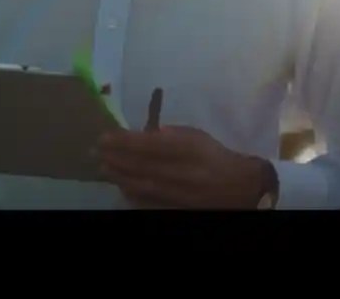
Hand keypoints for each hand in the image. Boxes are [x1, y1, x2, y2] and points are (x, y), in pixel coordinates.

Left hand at [96, 125, 272, 208]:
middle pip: (143, 165)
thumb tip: (149, 132)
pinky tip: (121, 187)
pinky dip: (135, 194)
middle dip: (117, 158)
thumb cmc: (216, 157)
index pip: (151, 144)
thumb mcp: (199, 137)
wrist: (242, 188)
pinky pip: (153, 201)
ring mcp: (182, 192)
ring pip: (144, 184)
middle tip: (96, 152)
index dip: (125, 141)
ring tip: (103, 169)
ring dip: (121, 176)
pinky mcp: (180, 207)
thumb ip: (175, 134)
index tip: (105, 137)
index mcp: (190, 149)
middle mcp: (184, 171)